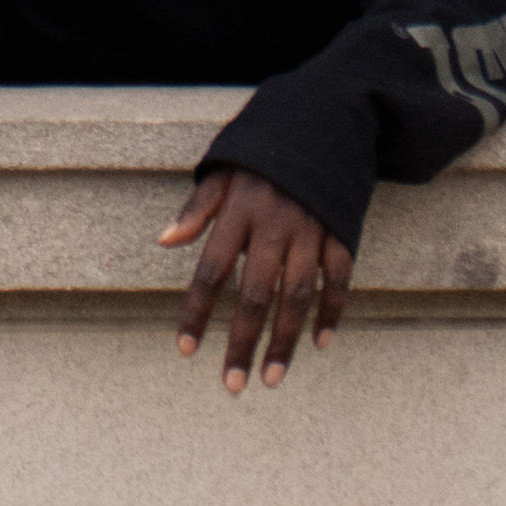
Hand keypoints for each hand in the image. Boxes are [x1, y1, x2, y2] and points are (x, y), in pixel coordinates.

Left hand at [164, 165, 352, 390]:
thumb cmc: (260, 154)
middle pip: (255, 294)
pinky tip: (320, 343)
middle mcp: (274, 226)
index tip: (185, 349)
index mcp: (238, 211)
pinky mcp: (340, 234)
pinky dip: (331, 312)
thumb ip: (196, 209)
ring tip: (271, 378)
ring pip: (297, 297)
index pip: (211, 270)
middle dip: (241, 341)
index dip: (196, 311)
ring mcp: (310, 232)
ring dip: (284, 341)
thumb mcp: (222, 171)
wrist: (320, 122)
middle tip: (231, 384)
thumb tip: (165, 240)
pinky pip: (337, 280)